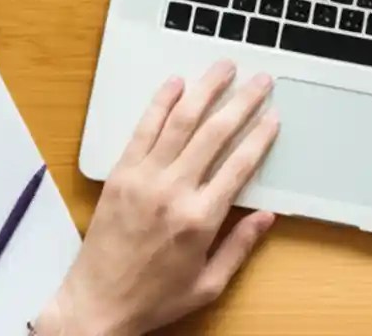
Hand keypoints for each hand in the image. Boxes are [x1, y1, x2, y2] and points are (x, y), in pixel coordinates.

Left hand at [34, 60, 279, 335]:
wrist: (98, 304)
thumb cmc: (154, 298)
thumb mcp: (209, 284)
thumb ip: (240, 246)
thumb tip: (268, 216)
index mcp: (200, 219)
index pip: (239, 166)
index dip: (260, 137)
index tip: (273, 117)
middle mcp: (173, 192)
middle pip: (214, 134)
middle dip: (242, 102)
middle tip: (261, 81)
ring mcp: (144, 179)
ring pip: (180, 123)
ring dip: (205, 90)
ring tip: (224, 67)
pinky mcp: (120, 175)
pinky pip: (143, 130)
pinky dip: (160, 104)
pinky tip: (176, 84)